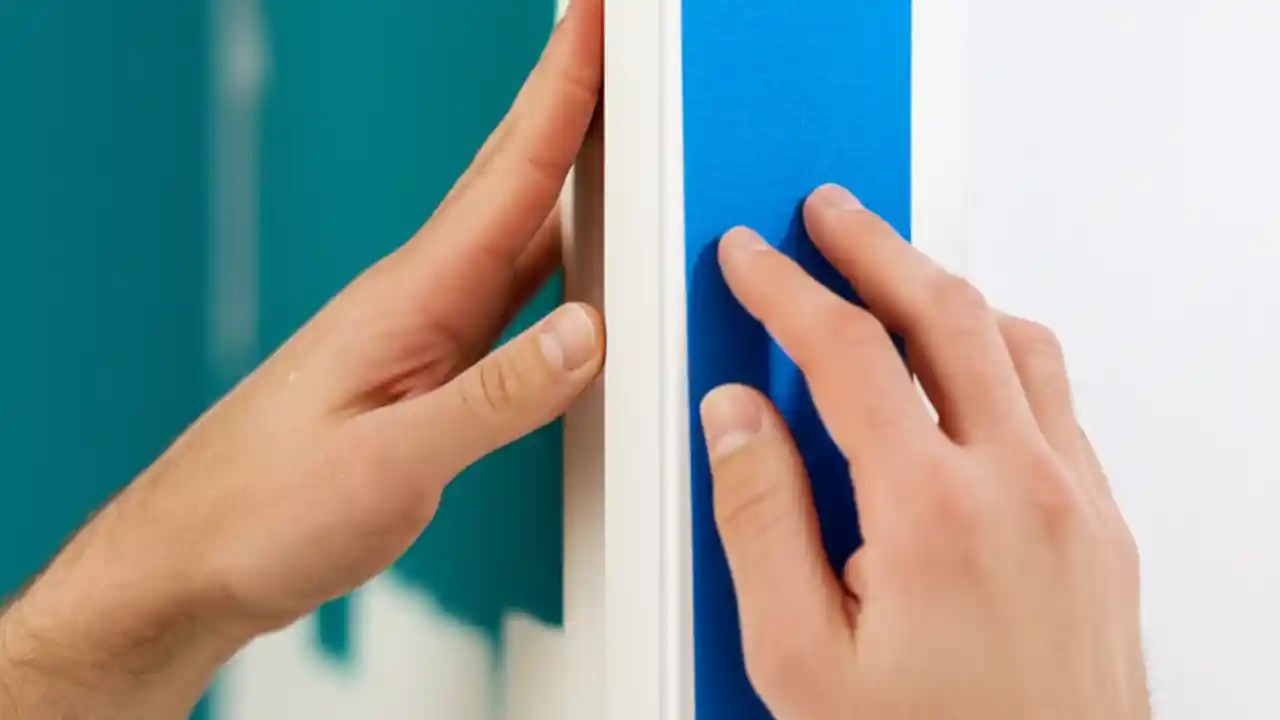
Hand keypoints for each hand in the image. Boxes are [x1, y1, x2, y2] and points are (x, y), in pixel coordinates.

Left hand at [0, 1, 601, 716]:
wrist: (193, 558)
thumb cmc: (265, 513)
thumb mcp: (391, 465)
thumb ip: (495, 399)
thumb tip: (588, 331)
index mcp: (413, 300)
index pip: (509, 173)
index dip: (562, 89)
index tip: (597, 18)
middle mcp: (419, 298)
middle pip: (511, 175)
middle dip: (566, 94)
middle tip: (608, 35)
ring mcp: (421, 331)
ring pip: (512, 227)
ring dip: (561, 165)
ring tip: (607, 117)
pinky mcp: (425, 370)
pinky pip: (505, 289)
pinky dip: (550, 251)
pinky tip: (577, 256)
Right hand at [701, 184, 1147, 718]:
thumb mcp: (799, 659)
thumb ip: (760, 521)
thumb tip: (737, 419)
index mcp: (935, 515)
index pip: (848, 353)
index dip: (787, 289)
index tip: (752, 260)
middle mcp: (1024, 489)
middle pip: (946, 314)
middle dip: (874, 247)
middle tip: (829, 215)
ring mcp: (1079, 506)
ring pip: (1019, 344)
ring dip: (948, 291)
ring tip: (896, 272)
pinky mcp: (1105, 531)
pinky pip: (1057, 401)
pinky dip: (1002, 353)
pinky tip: (966, 368)